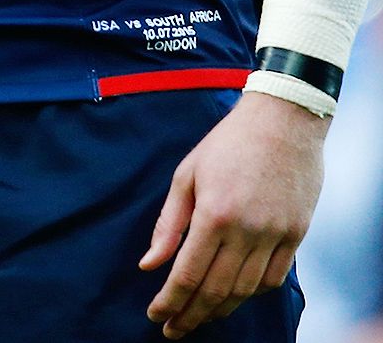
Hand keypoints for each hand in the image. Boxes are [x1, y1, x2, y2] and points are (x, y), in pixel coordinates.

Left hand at [141, 91, 325, 337]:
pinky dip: (251, 293)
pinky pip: (273, 278)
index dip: (170, 300)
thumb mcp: (186, 175)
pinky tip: (233, 296)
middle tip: (172, 330)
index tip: (156, 316)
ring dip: (220, 310)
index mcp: (214, 215)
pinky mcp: (296, 235)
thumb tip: (149, 263)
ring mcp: (276, 235)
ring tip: (198, 318)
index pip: (188, 273)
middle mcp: (247, 231)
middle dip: (191, 315)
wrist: (283, 123)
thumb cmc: (226, 144)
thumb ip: (169, 223)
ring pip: (246, 290)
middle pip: (216, 289)